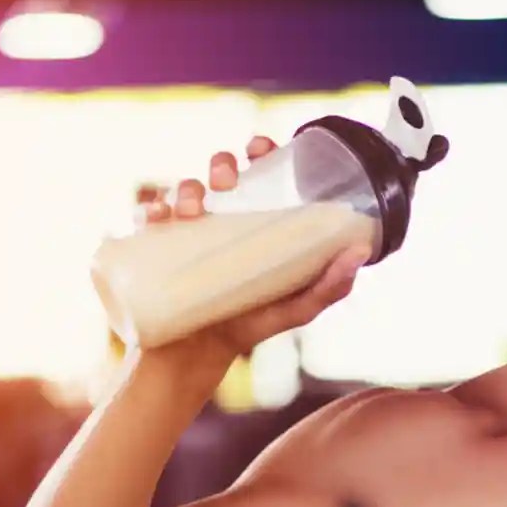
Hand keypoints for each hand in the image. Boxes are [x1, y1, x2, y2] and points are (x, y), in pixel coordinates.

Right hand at [133, 136, 369, 369]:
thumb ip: (329, 286)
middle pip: (218, 173)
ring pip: (181, 189)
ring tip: (193, 210)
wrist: (199, 358)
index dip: (259, 151)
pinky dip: (149, 211)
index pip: (257, 173)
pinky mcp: (154, 249)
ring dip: (186, 188)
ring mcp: (185, 231)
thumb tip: (361, 252)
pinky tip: (158, 218)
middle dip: (222, 164)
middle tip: (228, 180)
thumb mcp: (296, 308)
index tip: (262, 148)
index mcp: (254, 220)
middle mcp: (219, 218)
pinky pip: (145, 219)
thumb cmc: (250, 324)